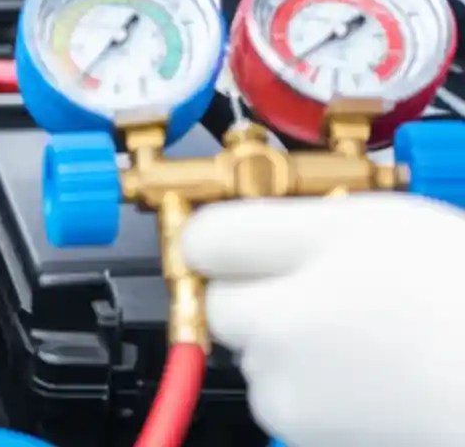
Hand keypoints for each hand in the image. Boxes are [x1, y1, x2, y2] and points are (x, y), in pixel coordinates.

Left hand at [183, 194, 464, 446]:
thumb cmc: (461, 298)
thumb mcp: (371, 222)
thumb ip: (280, 219)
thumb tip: (218, 221)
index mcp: (294, 272)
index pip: (204, 241)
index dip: (225, 231)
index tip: (243, 231)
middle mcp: (276, 340)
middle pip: (224, 301)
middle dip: (258, 288)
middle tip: (327, 280)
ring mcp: (287, 396)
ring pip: (255, 350)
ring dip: (288, 336)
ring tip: (367, 326)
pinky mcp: (305, 434)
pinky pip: (287, 391)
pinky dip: (313, 378)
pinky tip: (371, 365)